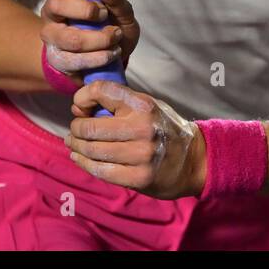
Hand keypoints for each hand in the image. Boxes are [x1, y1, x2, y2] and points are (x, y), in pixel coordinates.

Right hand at [32, 0, 138, 83]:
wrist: (114, 60)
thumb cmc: (113, 26)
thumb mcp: (122, 11)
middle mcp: (52, 12)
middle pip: (55, 4)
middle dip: (86, 10)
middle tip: (105, 14)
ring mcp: (52, 37)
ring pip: (69, 38)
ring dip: (99, 39)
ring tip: (115, 37)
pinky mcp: (57, 60)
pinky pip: (74, 60)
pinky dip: (99, 57)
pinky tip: (111, 54)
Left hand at [65, 80, 206, 199]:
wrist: (194, 160)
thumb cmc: (164, 128)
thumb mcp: (147, 106)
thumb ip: (118, 103)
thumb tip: (78, 108)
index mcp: (143, 105)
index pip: (101, 91)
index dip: (82, 97)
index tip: (78, 107)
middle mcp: (141, 128)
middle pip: (90, 127)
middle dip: (76, 129)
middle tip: (74, 131)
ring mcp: (140, 155)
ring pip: (92, 150)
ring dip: (77, 147)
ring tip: (74, 144)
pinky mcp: (138, 177)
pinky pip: (101, 171)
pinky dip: (84, 164)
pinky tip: (80, 159)